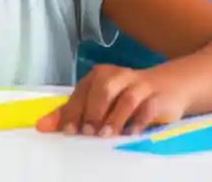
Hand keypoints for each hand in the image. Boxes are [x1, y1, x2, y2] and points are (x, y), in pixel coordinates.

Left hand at [36, 64, 188, 136]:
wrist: (171, 85)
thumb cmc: (127, 96)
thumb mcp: (98, 102)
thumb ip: (71, 113)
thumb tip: (41, 126)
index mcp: (99, 76)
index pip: (82, 91)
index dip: (74, 111)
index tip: (67, 130)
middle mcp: (118, 76)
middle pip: (103, 90)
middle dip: (93, 112)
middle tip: (86, 133)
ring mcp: (140, 85)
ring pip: (126, 97)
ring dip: (115, 117)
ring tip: (105, 135)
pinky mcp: (158, 97)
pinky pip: (149, 108)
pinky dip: (139, 120)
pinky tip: (132, 133)